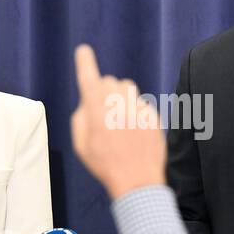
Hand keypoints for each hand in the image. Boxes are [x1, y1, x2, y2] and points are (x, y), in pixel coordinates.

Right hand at [70, 44, 165, 199]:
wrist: (138, 182)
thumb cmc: (105, 165)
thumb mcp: (81, 145)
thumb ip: (80, 118)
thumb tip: (87, 103)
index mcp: (97, 112)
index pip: (88, 79)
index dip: (84, 63)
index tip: (83, 51)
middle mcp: (118, 106)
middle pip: (110, 81)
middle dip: (104, 90)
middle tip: (103, 112)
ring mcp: (138, 109)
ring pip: (128, 88)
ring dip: (121, 97)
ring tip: (120, 122)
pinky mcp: (153, 116)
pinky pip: (142, 103)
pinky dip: (136, 112)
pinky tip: (135, 133)